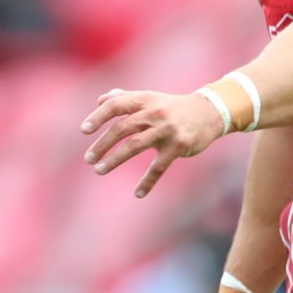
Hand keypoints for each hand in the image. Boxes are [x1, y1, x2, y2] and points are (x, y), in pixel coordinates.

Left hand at [81, 88, 229, 197]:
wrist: (209, 112)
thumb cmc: (173, 106)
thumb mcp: (151, 98)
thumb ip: (125, 98)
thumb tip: (100, 100)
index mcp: (144, 100)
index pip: (116, 105)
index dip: (99, 117)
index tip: (84, 130)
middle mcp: (154, 113)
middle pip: (122, 128)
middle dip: (102, 144)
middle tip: (89, 159)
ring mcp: (167, 130)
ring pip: (135, 146)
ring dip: (114, 159)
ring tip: (99, 170)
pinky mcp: (179, 146)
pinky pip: (159, 167)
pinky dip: (148, 182)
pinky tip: (138, 194)